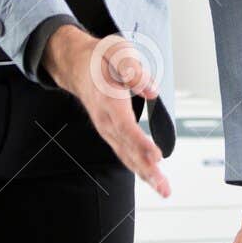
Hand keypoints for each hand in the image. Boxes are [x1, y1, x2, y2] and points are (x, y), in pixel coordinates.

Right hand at [44, 24, 169, 196]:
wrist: (77, 66)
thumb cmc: (101, 59)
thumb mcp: (116, 52)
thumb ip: (133, 71)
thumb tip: (152, 89)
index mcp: (109, 101)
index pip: (126, 126)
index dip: (141, 143)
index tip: (157, 157)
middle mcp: (106, 120)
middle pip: (128, 149)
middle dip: (147, 170)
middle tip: (164, 188)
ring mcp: (107, 129)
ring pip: (127, 156)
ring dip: (145, 175)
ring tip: (164, 190)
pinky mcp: (111, 133)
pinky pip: (124, 153)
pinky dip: (138, 167)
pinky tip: (151, 178)